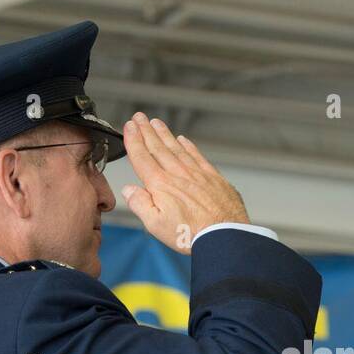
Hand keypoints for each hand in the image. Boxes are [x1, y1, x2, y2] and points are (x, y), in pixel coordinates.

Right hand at [119, 113, 249, 253]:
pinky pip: (198, 156)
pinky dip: (189, 146)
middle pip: (158, 147)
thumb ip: (140, 204)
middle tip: (138, 117)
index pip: (142, 157)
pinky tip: (184, 140)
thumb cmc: (191, 235)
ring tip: (156, 123)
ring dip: (165, 134)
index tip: (129, 127)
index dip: (134, 140)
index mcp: (161, 185)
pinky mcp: (213, 178)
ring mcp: (197, 174)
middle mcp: (178, 174)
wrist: (225, 236)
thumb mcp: (156, 225)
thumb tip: (129, 189)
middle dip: (146, 131)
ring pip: (177, 148)